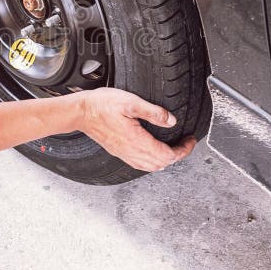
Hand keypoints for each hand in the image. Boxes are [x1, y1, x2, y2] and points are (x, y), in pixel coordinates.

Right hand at [77, 87, 196, 171]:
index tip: (190, 140)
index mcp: (137, 141)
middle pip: (161, 164)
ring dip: (165, 159)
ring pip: (151, 167)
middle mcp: (131, 151)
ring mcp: (124, 153)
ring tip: (173, 148)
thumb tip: (171, 121)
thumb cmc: (101, 105)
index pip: (168, 155)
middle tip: (185, 143)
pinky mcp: (118, 152)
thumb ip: (153, 112)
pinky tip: (153, 151)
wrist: (80, 113)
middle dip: (177, 155)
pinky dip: (152, 161)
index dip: (183, 150)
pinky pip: (140, 164)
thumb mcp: (130, 102)